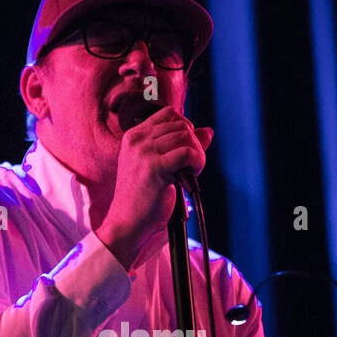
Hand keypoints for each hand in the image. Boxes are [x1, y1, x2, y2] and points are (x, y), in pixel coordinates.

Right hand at [97, 107, 213, 271]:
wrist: (128, 223)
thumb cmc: (143, 198)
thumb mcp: (160, 165)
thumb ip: (181, 145)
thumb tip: (208, 131)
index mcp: (134, 136)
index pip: (169, 114)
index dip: (185, 129)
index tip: (185, 150)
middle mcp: (137, 140)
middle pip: (181, 124)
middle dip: (194, 143)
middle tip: (190, 166)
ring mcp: (144, 152)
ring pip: (186, 136)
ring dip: (197, 154)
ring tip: (190, 172)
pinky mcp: (155, 167)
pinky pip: (187, 153)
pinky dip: (197, 162)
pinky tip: (191, 176)